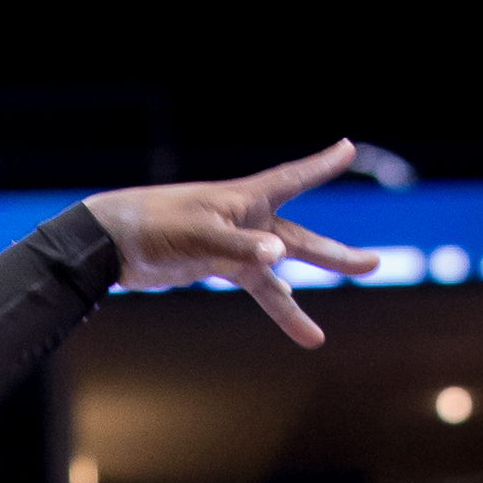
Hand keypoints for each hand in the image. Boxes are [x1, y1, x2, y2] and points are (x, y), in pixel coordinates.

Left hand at [83, 140, 377, 346]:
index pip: (292, 179)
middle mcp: (245, 220)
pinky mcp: (217, 265)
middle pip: (299, 239)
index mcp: (244, 200)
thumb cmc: (153, 225)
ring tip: (319, 335)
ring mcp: (233, 244)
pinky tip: (300, 328)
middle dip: (333, 255)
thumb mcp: (198, 234)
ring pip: (279, 272)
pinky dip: (278, 307)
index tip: (347, 148)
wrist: (110, 241)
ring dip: (299, 300)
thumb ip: (238, 245)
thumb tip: (278, 256)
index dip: (321, 165)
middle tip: (372, 265)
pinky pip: (257, 288)